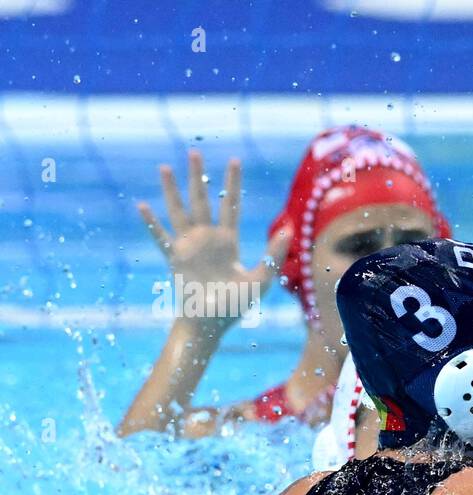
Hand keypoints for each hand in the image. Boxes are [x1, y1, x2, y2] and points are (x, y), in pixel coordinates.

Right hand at [138, 150, 286, 335]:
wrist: (211, 324)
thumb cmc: (236, 306)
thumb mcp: (261, 280)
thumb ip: (273, 255)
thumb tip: (289, 230)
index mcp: (229, 242)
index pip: (231, 205)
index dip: (232, 183)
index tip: (234, 159)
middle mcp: (207, 240)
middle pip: (202, 201)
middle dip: (198, 177)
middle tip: (194, 152)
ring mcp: (189, 247)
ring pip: (179, 211)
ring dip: (171, 190)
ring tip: (164, 167)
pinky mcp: (174, 258)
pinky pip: (160, 237)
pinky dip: (151, 222)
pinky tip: (143, 205)